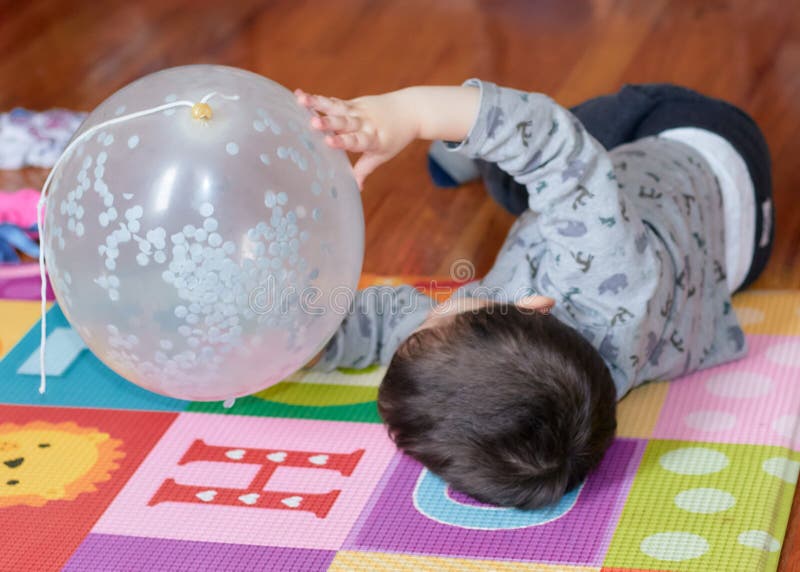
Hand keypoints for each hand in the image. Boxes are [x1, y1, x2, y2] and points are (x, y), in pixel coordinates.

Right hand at [295, 88, 417, 188]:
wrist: (410, 110)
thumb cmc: (394, 137)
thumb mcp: (382, 155)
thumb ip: (365, 169)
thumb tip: (356, 189)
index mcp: (373, 138)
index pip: (357, 140)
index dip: (343, 141)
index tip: (329, 141)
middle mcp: (365, 122)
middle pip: (345, 122)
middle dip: (329, 123)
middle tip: (313, 123)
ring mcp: (359, 110)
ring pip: (337, 107)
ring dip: (317, 103)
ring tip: (300, 99)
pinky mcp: (354, 102)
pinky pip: (334, 101)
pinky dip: (318, 99)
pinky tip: (299, 95)